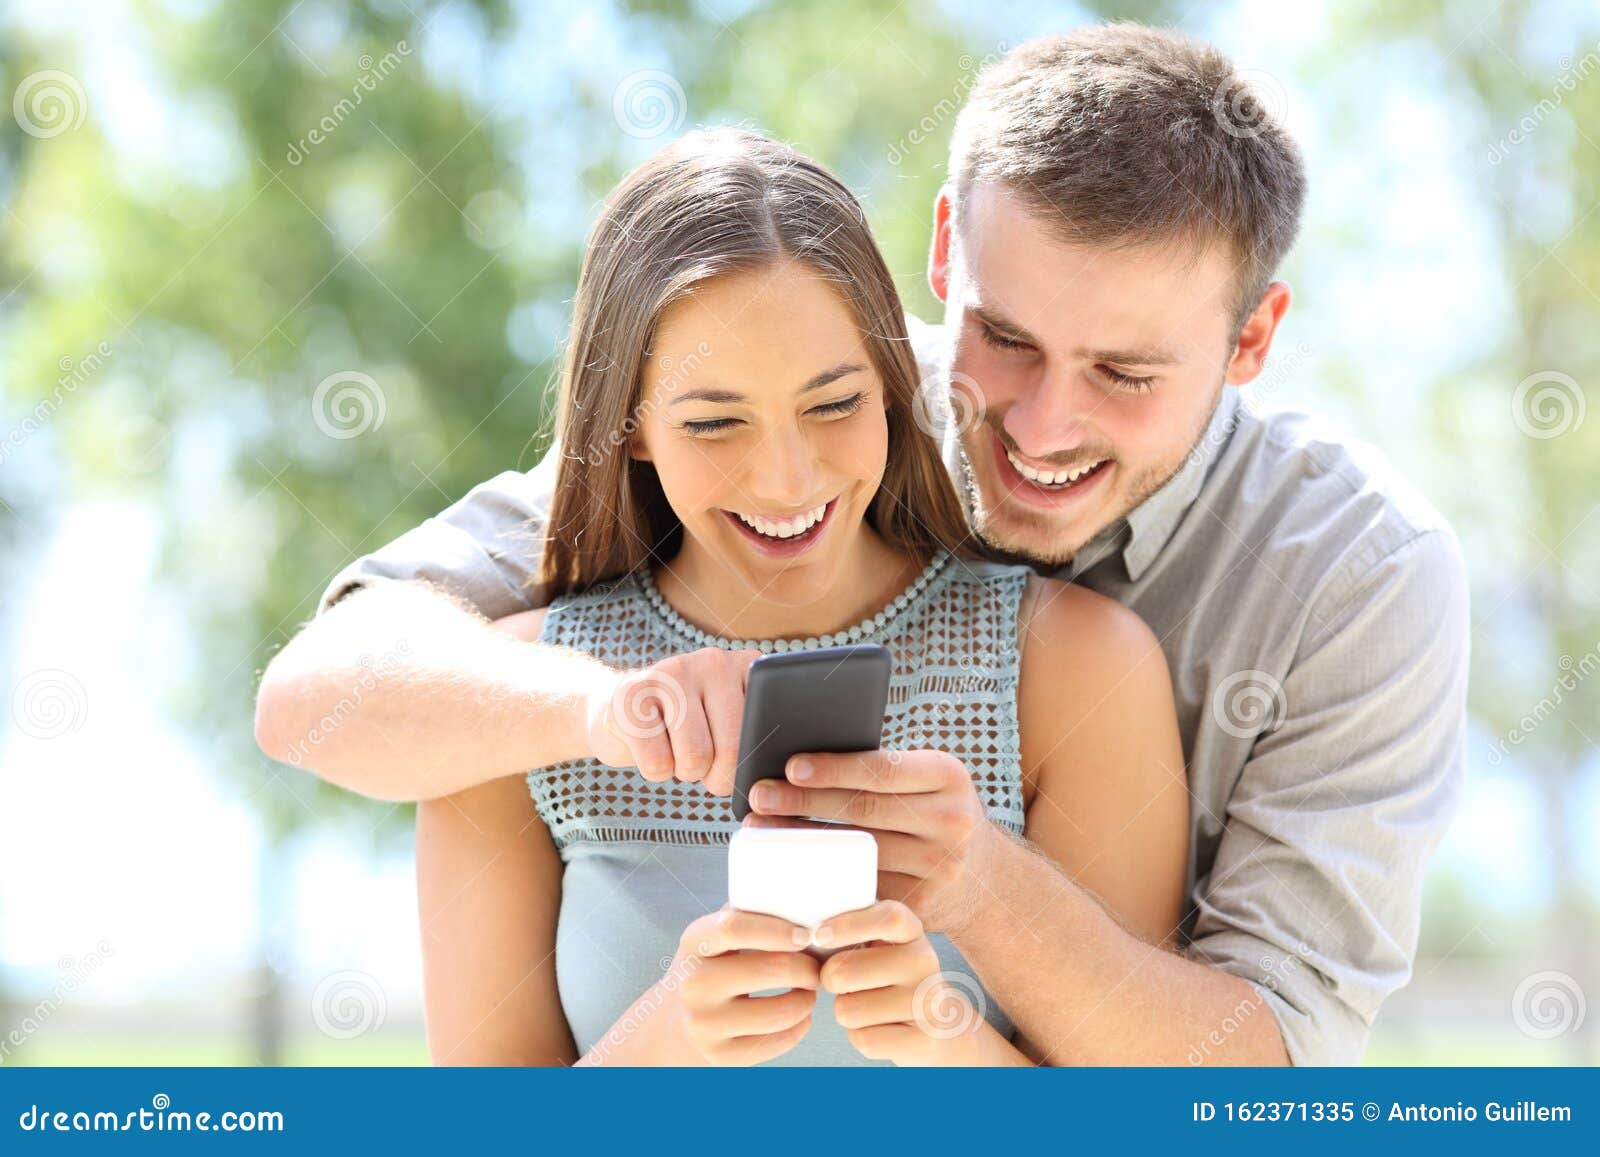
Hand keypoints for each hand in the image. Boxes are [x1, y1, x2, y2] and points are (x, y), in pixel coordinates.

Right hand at [583, 648, 759, 794]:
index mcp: (749, 668)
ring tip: (676, 748)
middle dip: (716, 776)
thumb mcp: (732, 723)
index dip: (750, 765)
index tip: (735, 762)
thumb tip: (770, 773)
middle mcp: (715, 661)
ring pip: (695, 758)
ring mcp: (672, 671)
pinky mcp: (633, 693)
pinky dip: (654, 771)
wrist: (621, 712)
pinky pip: (657, 763)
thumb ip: (758, 734)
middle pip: (732, 750)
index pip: (767, 732)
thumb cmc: (687, 730)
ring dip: (684, 771)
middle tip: (702, 762)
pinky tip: (650, 745)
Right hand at [665, 906, 819, 1064]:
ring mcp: (705, 1024)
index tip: (805, 935)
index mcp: (695, 943)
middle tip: (816, 968)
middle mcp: (694, 984)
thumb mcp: (713, 938)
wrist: (674, 1026)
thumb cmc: (710, 970)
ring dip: (807, 1000)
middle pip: (773, 969)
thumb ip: (746, 915)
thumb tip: (800, 900)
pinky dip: (800, 1027)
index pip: (734, 927)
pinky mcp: (721, 1056)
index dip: (777, 930)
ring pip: (781, 1011)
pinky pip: (779, 1041)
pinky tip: (799, 1016)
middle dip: (808, 968)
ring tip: (808, 992)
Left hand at [743, 749, 999, 934]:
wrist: (986, 881)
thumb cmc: (936, 817)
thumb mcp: (928, 784)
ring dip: (804, 842)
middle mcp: (950, 820)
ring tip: (763, 830)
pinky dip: (823, 880)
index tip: (791, 766)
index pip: (883, 768)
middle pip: (864, 810)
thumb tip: (801, 762)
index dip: (834, 768)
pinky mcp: (921, 906)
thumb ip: (882, 773)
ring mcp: (939, 867)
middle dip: (805, 802)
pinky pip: (862, 890)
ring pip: (857, 853)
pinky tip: (790, 871)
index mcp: (948, 776)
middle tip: (760, 796)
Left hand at [814, 900, 986, 1065]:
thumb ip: (852, 929)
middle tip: (846, 982)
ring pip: (848, 1009)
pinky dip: (861, 1036)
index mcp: (911, 931)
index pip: (886, 918)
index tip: (819, 936)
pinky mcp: (925, 1039)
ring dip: (846, 1011)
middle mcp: (925, 962)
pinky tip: (880, 1027)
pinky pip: (864, 1039)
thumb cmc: (891, 977)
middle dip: (830, 980)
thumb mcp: (880, 943)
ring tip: (868, 1006)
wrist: (940, 1023)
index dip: (848, 925)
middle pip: (844, 971)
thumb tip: (807, 934)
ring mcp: (928, 1002)